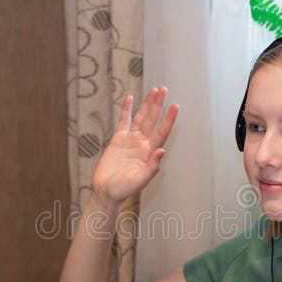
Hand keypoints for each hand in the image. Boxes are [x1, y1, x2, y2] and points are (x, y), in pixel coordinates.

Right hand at [91, 86, 178, 206]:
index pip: (162, 131)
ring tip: (154, 90)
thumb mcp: (140, 181)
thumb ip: (152, 167)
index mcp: (150, 152)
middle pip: (152, 120)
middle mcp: (142, 144)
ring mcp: (130, 140)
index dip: (169, 119)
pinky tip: (131, 98)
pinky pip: (123, 121)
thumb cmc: (124, 189)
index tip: (175, 106)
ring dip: (147, 104)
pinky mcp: (118, 140)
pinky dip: (127, 110)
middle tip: (164, 89)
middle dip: (158, 105)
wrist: (106, 191)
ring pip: (140, 117)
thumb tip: (161, 150)